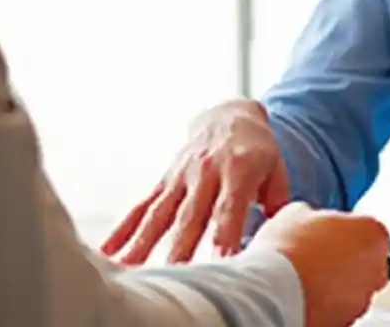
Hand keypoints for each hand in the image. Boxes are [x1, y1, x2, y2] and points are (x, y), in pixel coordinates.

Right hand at [102, 99, 291, 263]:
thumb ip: (277, 202)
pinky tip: (109, 250)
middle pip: (191, 216)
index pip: (229, 209)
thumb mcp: (276, 168)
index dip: (225, 236)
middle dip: (182, 246)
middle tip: (175, 274)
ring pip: (161, 214)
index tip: (222, 263)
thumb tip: (280, 234)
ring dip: (144, 242)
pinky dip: (125, 229)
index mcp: (238, 171)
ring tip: (130, 268)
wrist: (229, 115)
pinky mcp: (165, 181)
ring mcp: (182, 177)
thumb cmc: (258, 149)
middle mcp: (206, 173)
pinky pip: (143, 206)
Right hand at [248, 202, 389, 326]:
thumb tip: (308, 218)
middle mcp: (377, 269)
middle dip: (342, 258)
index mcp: (373, 233)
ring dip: (334, 282)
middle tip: (313, 253)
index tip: (325, 232)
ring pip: (352, 287)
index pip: (365, 228)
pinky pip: (338, 307)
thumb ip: (315, 215)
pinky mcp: (347, 321)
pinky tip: (303, 293)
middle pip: (364, 260)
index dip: (341, 230)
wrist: (274, 293)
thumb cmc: (289, 253)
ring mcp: (363, 298)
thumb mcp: (297, 212)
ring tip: (303, 275)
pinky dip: (325, 302)